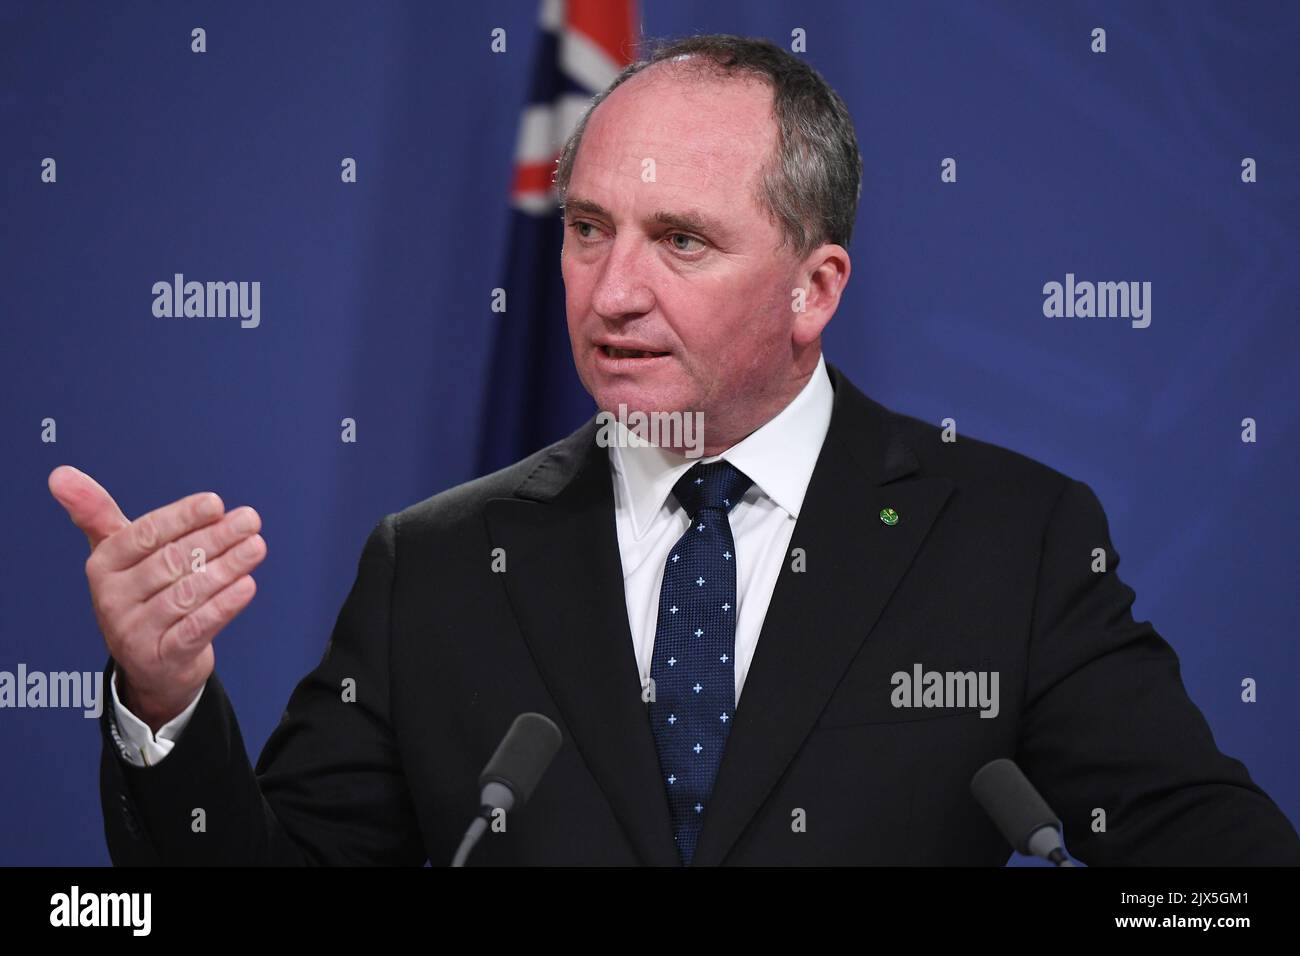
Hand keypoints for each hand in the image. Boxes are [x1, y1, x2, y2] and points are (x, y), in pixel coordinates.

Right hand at [48, 466, 265, 732]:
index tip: (216, 504)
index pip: (144, 535)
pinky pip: (195, 628)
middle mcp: (113, 599)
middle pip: (170, 562)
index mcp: (103, 566)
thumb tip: (60, 473)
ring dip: (227, 567)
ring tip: (256, 547)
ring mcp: (135, 632)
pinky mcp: (162, 658)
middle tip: (250, 520)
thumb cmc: (141, 595)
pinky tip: (247, 585)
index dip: (182, 517)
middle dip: (214, 538)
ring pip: (186, 594)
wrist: (152, 663)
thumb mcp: (118, 554)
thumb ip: (97, 513)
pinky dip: (223, 606)